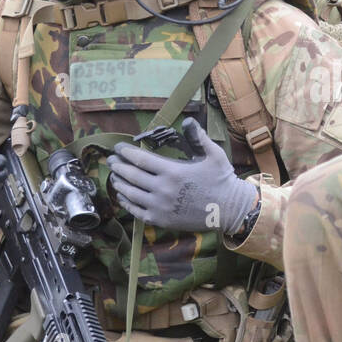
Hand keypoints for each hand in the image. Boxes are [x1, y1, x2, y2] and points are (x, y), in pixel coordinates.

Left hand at [107, 117, 257, 233]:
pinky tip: (123, 196)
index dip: (126, 152)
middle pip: (131, 176)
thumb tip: (187, 120)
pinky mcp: (161, 220)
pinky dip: (127, 203)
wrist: (230, 210)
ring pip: (131, 194)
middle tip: (111, 160)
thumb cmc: (222, 180)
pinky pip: (137, 212)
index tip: (118, 148)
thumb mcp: (214, 154)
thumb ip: (198, 137)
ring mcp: (160, 207)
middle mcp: (163, 189)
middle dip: (118, 166)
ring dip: (119, 183)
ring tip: (114, 177)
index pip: (140, 159)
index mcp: (173, 171)